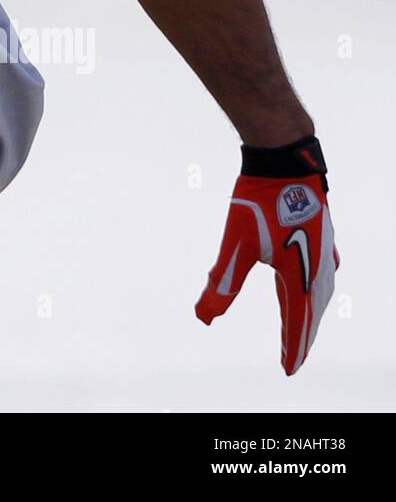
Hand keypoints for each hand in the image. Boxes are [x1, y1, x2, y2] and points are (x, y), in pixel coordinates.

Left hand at [195, 135, 338, 374]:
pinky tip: (315, 283)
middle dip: (303, 335)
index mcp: (301, 274)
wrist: (284, 158)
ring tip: (302, 327)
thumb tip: (203, 317)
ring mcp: (325, 249)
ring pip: (322, 292)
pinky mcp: (322, 233)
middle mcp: (320, 266)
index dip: (291, 347)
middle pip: (313, 311)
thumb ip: (223, 282)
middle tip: (293, 357)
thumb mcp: (236, 242)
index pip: (297, 322)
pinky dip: (316, 287)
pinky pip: (323, 270)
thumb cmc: (259, 198)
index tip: (287, 369)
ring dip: (311, 313)